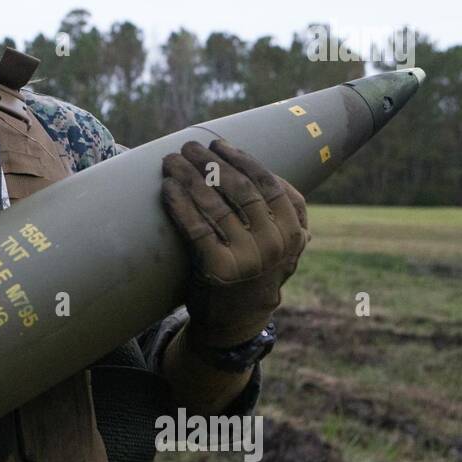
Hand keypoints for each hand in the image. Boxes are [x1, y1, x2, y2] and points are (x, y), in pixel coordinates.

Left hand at [161, 138, 309, 347]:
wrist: (238, 317)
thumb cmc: (254, 266)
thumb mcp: (281, 240)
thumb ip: (279, 208)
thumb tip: (252, 161)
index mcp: (294, 230)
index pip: (268, 183)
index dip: (242, 159)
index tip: (219, 144)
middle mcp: (275, 243)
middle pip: (240, 190)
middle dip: (211, 163)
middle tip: (188, 147)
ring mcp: (248, 257)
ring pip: (215, 205)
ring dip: (189, 177)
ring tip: (171, 161)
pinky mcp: (219, 269)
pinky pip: (195, 227)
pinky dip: (179, 204)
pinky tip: (166, 188)